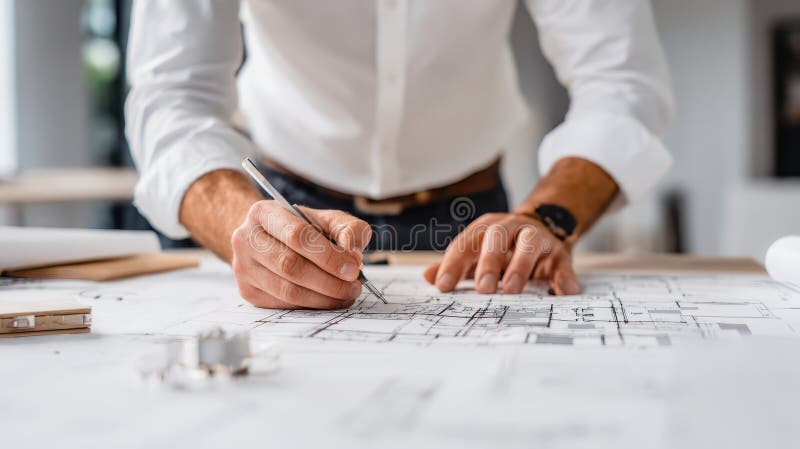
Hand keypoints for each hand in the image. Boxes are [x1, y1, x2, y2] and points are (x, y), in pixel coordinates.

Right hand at [231, 201, 371, 308]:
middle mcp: (246, 239)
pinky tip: (329, 300)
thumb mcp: (327, 219)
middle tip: (354, 286)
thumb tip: (353, 256)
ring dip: (323, 297)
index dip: (328, 255)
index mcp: (264, 213)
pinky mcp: (248, 291)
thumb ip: (348, 229)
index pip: (297, 235)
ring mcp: (244, 267)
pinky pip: (284, 304)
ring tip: (347, 295)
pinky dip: (311, 305)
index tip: (354, 267)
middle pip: (290, 265)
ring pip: (287, 290)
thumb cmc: (301, 228)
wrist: (266, 239)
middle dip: (329, 280)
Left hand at [423, 213, 580, 294]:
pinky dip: (564, 278)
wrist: (540, 229)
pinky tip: (564, 292)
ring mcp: (536, 238)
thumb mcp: (476, 253)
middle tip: (482, 288)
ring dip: (521, 266)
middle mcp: (510, 228)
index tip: (443, 287)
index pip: (465, 244)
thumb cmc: (501, 248)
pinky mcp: (559, 253)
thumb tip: (427, 276)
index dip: (453, 265)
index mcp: (485, 229)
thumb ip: (455, 265)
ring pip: (528, 245)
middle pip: (496, 238)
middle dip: (488, 262)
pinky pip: (563, 264)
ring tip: (513, 289)